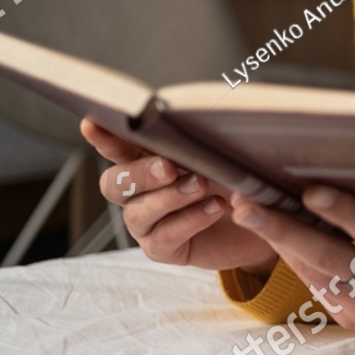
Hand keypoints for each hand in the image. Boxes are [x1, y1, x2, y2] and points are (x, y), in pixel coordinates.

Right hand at [81, 117, 278, 276]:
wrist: (261, 220)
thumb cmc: (236, 178)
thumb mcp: (222, 151)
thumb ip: (202, 134)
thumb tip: (197, 106)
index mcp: (145, 160)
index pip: (117, 148)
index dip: (103, 137)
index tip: (93, 123)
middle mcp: (137, 193)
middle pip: (114, 184)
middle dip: (139, 173)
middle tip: (169, 167)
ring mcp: (147, 223)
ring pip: (138, 212)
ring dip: (168, 197)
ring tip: (201, 185)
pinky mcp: (163, 248)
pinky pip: (165, 236)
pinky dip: (190, 220)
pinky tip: (214, 207)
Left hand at [228, 184, 354, 333]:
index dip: (345, 211)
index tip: (311, 192)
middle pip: (331, 257)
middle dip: (286, 229)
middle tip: (248, 206)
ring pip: (314, 271)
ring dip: (277, 239)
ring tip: (246, 210)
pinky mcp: (349, 318)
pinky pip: (313, 282)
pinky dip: (291, 254)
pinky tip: (270, 229)